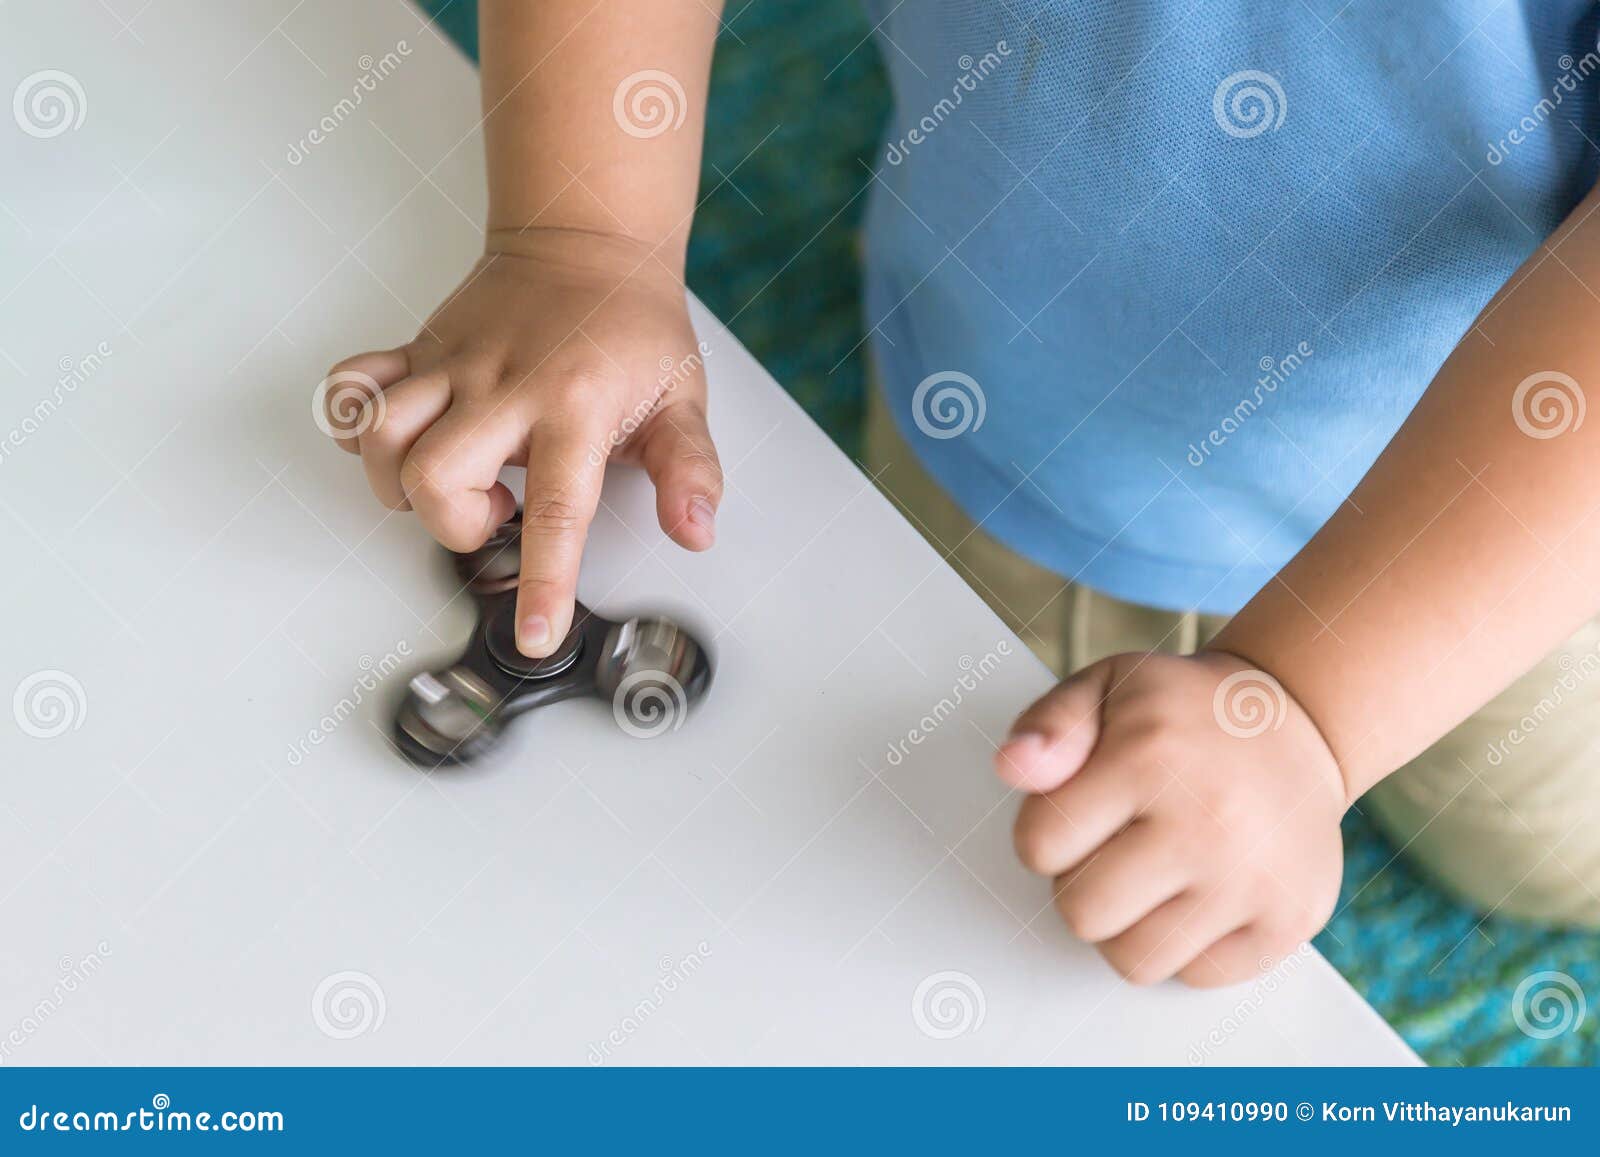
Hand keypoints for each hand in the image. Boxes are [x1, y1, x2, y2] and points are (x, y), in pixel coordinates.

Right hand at [322, 228, 720, 656]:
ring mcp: (454, 365)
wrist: (589, 239)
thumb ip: (690, 469)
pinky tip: (393, 438)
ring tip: (452, 478)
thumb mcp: (682, 399)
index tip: (535, 635)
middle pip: (436, 476)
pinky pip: (351, 385)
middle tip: (494, 511)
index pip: (556, 509)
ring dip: (399, 481)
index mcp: (575, 407)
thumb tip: (695, 530)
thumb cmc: (632, 325)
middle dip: (454, 523)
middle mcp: (505, 386)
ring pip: (382, 435)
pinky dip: (351, 422)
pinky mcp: (419, 349)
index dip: (543, 580)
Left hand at [996, 650, 1346, 986]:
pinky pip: (1196, 976)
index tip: (1078, 810)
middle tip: (1116, 845)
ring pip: (1135, 960)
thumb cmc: (1183, 715)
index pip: (1038, 846)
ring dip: (1128, 925)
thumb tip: (1013, 767)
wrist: (1295, 725)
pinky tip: (1200, 891)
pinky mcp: (1288, 921)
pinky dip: (1187, 945)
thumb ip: (1049, 725)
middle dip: (1082, 884)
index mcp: (1150, 755)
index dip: (1046, 832)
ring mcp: (1253, 878)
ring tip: (1152, 872)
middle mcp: (1207, 821)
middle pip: (1081, 914)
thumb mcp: (1108, 687)